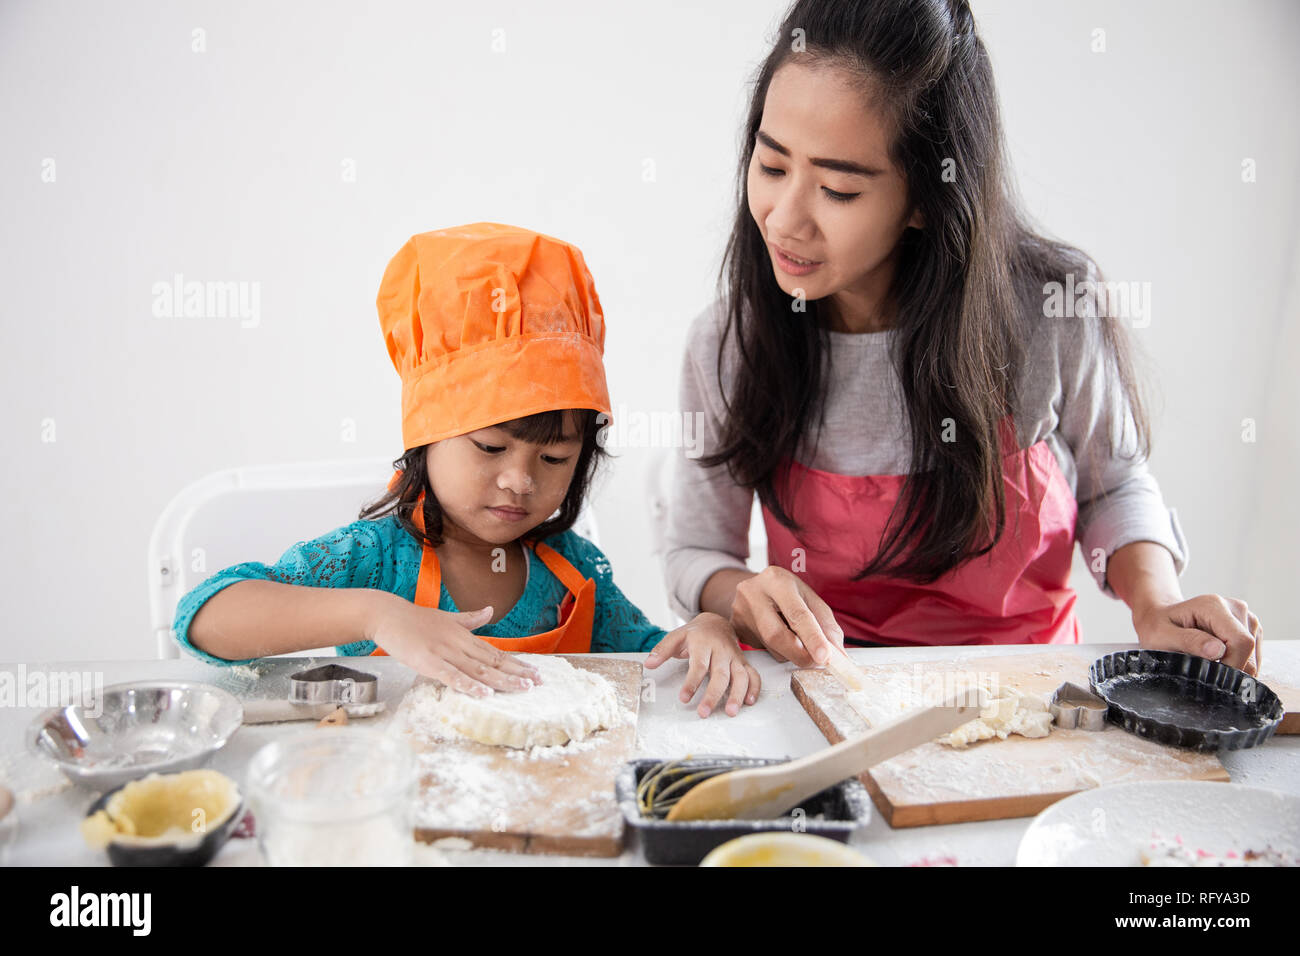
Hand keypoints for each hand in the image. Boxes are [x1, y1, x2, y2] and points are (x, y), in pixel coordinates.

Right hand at [364, 592, 541, 693]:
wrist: (388, 614)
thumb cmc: (415, 619)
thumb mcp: (447, 618)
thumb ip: (470, 618)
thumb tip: (490, 610)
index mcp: (465, 637)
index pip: (496, 653)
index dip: (517, 663)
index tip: (535, 672)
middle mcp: (460, 645)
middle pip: (493, 662)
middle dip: (517, 673)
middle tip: (538, 683)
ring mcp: (445, 653)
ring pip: (479, 670)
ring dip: (501, 680)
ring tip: (522, 687)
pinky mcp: (429, 662)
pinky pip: (452, 677)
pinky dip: (469, 685)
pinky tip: (484, 693)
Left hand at [644, 612, 761, 717]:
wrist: (717, 622)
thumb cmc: (695, 634)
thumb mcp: (676, 637)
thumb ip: (662, 650)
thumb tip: (648, 664)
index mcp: (704, 644)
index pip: (699, 666)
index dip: (692, 683)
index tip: (684, 698)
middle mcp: (722, 651)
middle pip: (720, 675)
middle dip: (713, 695)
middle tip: (704, 713)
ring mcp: (735, 657)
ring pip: (740, 676)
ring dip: (737, 694)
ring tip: (730, 712)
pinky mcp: (743, 662)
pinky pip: (753, 675)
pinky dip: (754, 688)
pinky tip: (750, 702)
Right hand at [730, 566, 843, 666]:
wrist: (755, 588)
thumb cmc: (787, 593)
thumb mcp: (809, 598)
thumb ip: (826, 625)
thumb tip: (838, 655)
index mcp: (776, 580)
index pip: (797, 613)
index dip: (812, 638)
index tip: (825, 657)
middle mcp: (753, 592)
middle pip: (776, 635)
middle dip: (800, 654)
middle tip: (816, 662)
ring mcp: (739, 611)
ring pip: (770, 646)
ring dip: (790, 652)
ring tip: (794, 638)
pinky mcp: (734, 626)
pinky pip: (761, 649)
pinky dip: (777, 650)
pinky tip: (778, 637)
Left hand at [1132, 593, 1261, 675]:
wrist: (1161, 617)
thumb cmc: (1158, 626)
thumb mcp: (1162, 636)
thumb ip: (1189, 641)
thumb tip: (1218, 651)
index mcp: (1214, 605)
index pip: (1241, 641)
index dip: (1232, 664)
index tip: (1213, 676)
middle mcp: (1235, 607)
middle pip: (1250, 649)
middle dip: (1233, 668)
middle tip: (1207, 672)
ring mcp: (1245, 616)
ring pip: (1254, 655)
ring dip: (1235, 666)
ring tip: (1208, 662)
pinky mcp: (1250, 627)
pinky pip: (1254, 654)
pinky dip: (1239, 663)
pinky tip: (1219, 660)